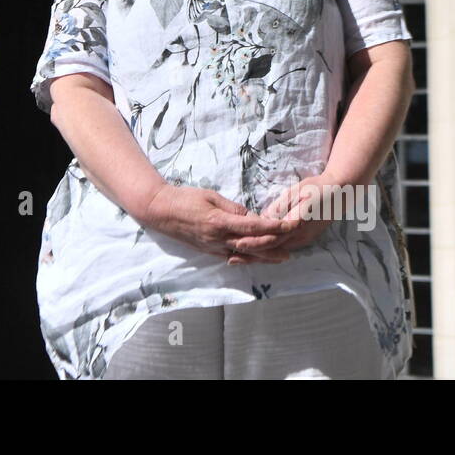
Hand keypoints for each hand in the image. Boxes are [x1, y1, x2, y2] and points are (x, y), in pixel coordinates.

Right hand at [141, 185, 297, 263]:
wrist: (160, 211)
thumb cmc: (185, 198)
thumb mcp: (210, 195)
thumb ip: (232, 207)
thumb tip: (251, 216)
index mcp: (220, 222)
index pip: (253, 226)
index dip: (274, 226)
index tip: (290, 224)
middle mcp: (218, 239)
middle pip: (253, 245)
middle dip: (275, 244)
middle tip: (294, 243)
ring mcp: (213, 248)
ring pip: (245, 255)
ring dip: (265, 257)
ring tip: (283, 257)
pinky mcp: (209, 251)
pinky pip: (233, 257)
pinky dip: (248, 258)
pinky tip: (259, 258)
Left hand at [226, 174, 337, 263]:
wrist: (339, 193)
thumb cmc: (316, 188)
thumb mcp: (295, 193)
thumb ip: (279, 207)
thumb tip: (263, 218)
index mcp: (297, 225)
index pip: (271, 238)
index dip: (254, 242)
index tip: (237, 244)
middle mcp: (300, 237)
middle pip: (271, 250)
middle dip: (251, 255)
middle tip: (230, 258)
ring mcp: (303, 240)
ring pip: (276, 252)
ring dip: (257, 256)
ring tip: (237, 259)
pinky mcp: (303, 240)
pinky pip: (282, 249)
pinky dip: (267, 253)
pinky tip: (255, 254)